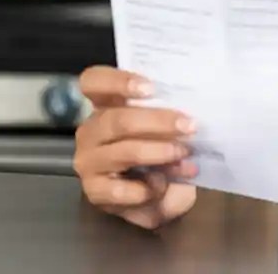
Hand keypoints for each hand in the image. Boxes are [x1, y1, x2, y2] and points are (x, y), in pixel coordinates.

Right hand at [74, 66, 198, 229]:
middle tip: (188, 125)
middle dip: (157, 121)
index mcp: (104, 105)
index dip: (118, 81)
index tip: (151, 88)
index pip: (94, 82)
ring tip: (183, 154)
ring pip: (124, 152)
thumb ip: (168, 115)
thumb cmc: (160, 151)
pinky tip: (162, 186)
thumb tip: (189, 114)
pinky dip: (148, 187)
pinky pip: (121, 189)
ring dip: (158, 152)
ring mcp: (88, 162)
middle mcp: (91, 131)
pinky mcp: (94, 191)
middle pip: (116, 120)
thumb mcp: (164, 129)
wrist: (158, 197)